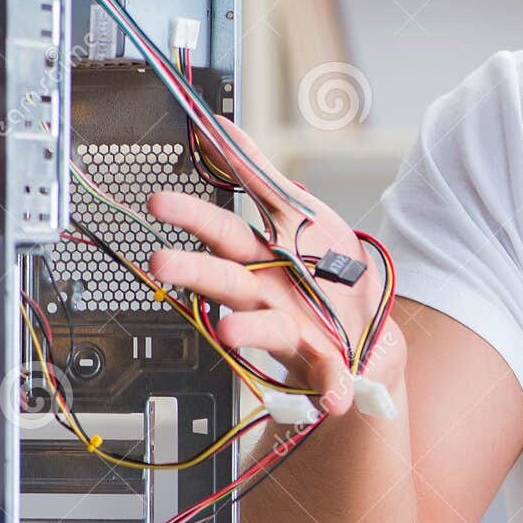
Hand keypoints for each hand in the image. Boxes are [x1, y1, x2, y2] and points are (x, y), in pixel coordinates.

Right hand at [146, 117, 401, 415]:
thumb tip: (219, 125)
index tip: (158, 202)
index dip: (193, 215)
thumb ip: (255, 173)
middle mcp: (266, 294)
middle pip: (227, 278)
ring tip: (231, 331)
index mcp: (259, 257)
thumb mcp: (296, 210)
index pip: (222, 230)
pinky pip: (328, 377)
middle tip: (161, 261)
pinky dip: (332, 387)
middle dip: (195, 270)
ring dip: (247, 330)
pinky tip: (337, 397)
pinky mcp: (324, 360)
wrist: (364, 328)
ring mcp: (292, 329)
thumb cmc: (320, 270)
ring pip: (265, 328)